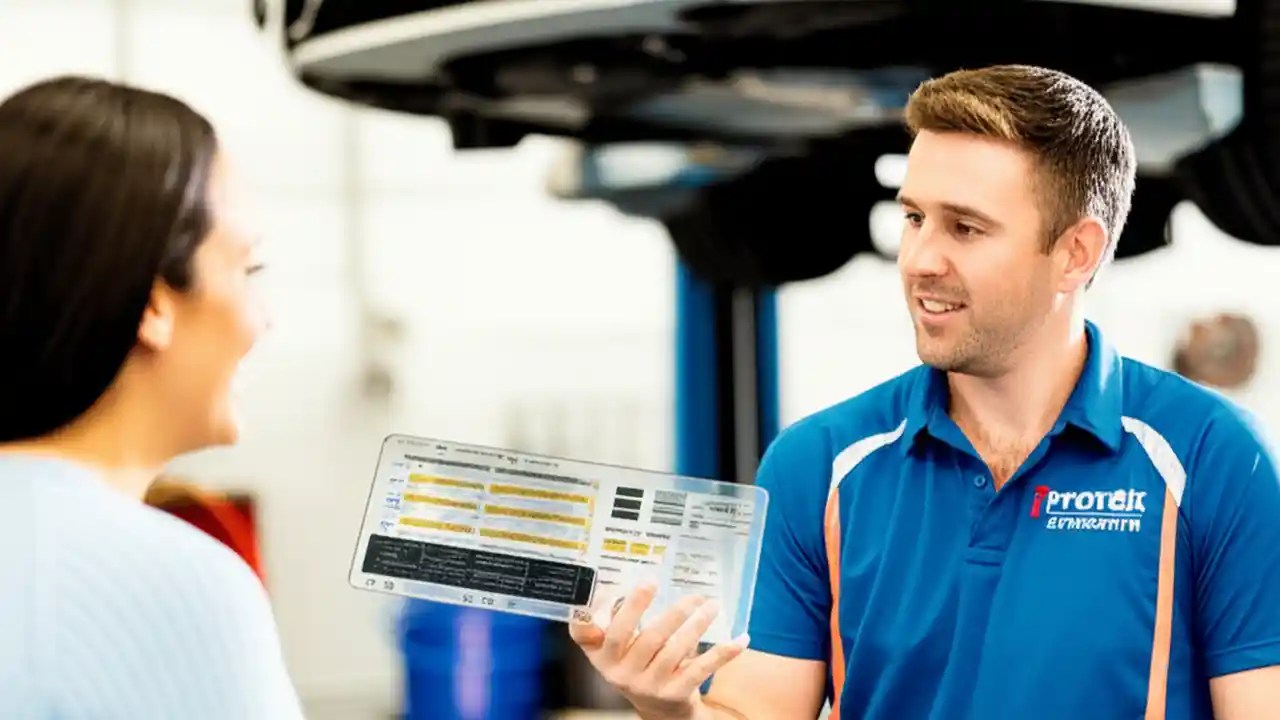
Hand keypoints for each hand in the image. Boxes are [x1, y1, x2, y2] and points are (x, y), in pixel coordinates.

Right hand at [569, 583, 749, 719]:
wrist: (655, 707)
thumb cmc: (634, 660)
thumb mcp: (612, 643)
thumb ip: (607, 615)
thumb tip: (610, 586)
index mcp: (603, 657)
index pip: (607, 632)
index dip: (626, 608)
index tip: (650, 581)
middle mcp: (622, 674)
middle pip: (650, 638)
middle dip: (675, 612)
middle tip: (692, 593)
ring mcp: (650, 686)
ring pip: (677, 650)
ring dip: (698, 624)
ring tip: (712, 605)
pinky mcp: (676, 693)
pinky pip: (702, 669)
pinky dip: (723, 653)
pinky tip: (740, 639)